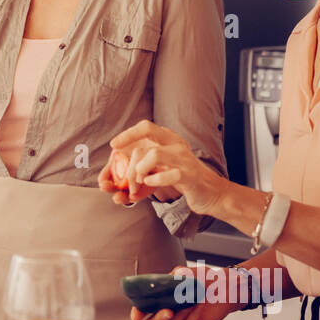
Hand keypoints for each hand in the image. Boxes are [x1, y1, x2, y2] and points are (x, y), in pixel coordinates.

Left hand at [106, 119, 225, 215]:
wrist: (210, 192)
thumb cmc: (180, 177)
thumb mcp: (161, 166)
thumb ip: (140, 165)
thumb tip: (109, 175)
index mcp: (168, 139)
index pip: (145, 126)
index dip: (128, 134)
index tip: (114, 145)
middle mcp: (175, 143)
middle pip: (149, 130)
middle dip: (128, 144)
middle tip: (120, 165)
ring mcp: (183, 158)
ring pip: (154, 154)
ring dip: (139, 170)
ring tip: (139, 181)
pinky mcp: (189, 175)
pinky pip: (168, 174)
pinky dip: (154, 180)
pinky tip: (151, 184)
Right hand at [130, 265, 237, 319]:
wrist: (225, 288)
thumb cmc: (204, 278)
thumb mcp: (188, 272)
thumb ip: (177, 275)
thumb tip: (170, 278)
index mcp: (161, 296)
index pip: (143, 307)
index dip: (137, 312)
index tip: (137, 316)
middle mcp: (166, 310)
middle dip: (158, 319)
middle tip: (169, 311)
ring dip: (177, 318)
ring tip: (190, 304)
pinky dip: (190, 319)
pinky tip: (198, 307)